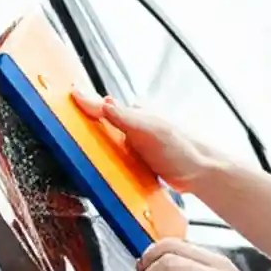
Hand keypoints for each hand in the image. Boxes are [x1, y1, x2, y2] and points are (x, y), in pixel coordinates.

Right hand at [72, 90, 216, 192]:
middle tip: (69, 117)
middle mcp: (135, 125)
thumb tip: (103, 103)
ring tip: (80, 137)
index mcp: (136, 112)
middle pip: (103, 122)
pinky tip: (104, 163)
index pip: (103, 106)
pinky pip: (118, 158)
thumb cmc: (182, 149)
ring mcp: (137, 144)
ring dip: (97, 142)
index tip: (69, 96)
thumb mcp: (150, 130)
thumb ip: (125, 117)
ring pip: (110, 140)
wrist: (201, 173)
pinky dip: (108, 159)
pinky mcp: (140, 161)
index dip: (85, 102)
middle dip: (87, 119)